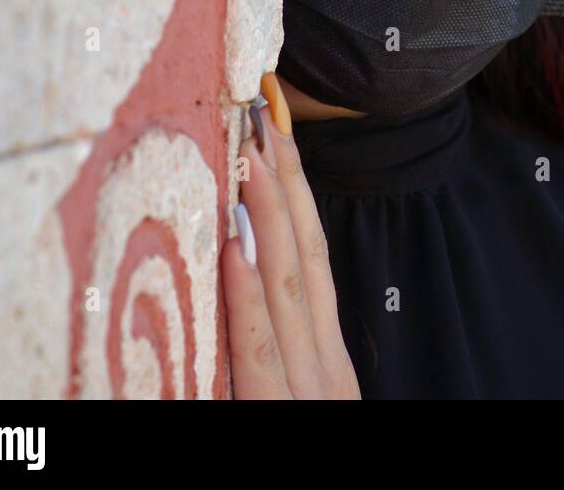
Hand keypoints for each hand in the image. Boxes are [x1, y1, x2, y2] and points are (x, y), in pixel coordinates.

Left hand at [221, 73, 361, 398]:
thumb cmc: (302, 449)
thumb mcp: (293, 403)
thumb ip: (274, 352)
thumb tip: (239, 275)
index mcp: (325, 362)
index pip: (312, 263)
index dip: (296, 198)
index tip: (276, 136)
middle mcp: (324, 368)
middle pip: (306, 260)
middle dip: (288, 187)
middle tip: (265, 115)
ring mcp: (308, 394)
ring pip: (290, 292)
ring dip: (270, 219)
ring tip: (253, 154)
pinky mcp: (280, 418)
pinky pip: (261, 353)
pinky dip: (251, 296)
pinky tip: (237, 248)